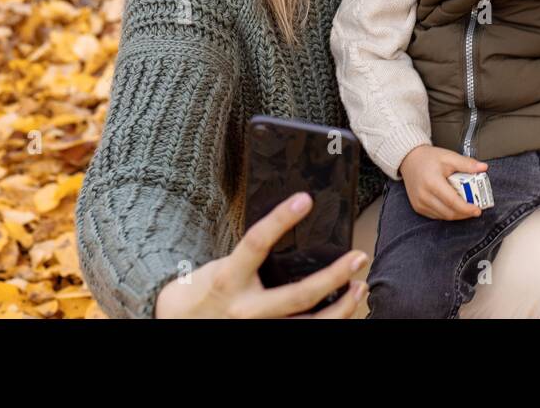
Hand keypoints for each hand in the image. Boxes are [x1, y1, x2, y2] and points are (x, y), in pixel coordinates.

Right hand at [154, 192, 366, 317]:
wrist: (179, 325)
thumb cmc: (202, 293)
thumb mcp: (218, 267)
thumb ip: (248, 257)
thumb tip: (282, 230)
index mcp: (229, 280)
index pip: (257, 243)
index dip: (281, 219)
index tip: (304, 199)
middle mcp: (246, 310)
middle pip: (299, 295)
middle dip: (334, 276)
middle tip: (358, 257)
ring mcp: (258, 330)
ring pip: (310, 325)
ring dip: (342, 307)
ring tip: (360, 287)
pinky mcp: (266, 340)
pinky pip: (304, 335)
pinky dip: (329, 323)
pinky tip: (343, 311)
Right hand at [399, 145, 487, 220]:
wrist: (409, 160)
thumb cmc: (427, 158)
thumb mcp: (449, 156)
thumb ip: (466, 164)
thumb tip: (483, 167)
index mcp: (432, 182)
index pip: (453, 202)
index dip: (467, 209)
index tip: (477, 210)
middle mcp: (424, 195)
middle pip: (449, 212)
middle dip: (465, 213)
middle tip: (475, 208)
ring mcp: (420, 203)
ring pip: (444, 216)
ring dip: (457, 214)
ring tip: (466, 206)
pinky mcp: (418, 207)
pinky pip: (437, 215)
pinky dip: (448, 213)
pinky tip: (454, 206)